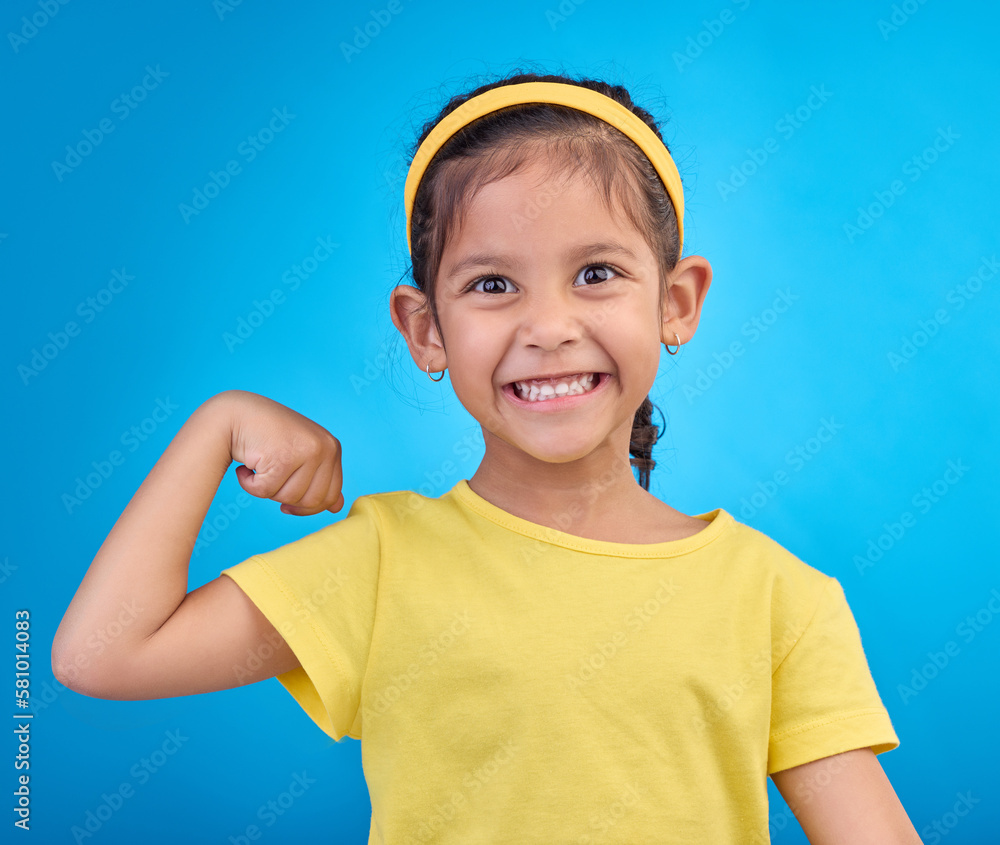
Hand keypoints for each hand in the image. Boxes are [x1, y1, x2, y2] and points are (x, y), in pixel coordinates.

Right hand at [221, 390, 343, 515]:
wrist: (235, 413)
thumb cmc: (267, 435)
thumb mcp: (301, 454)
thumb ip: (320, 479)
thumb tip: (337, 508)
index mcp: (332, 448)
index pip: (330, 496)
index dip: (307, 507)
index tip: (288, 505)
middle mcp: (325, 448)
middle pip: (312, 501)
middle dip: (286, 498)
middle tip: (270, 478)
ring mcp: (306, 451)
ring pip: (289, 497)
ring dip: (266, 490)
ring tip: (259, 468)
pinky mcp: (283, 457)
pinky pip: (266, 491)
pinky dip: (249, 485)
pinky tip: (246, 467)